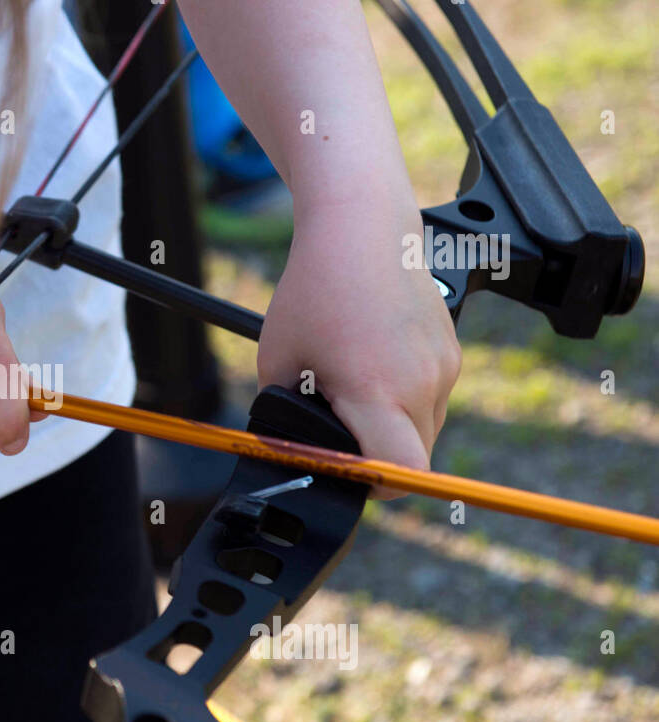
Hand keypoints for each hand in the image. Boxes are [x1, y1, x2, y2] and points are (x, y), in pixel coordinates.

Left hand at [257, 200, 461, 498]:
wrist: (363, 226)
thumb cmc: (315, 289)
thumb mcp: (277, 362)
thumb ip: (286, 415)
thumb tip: (294, 450)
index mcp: (378, 390)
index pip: (401, 473)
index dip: (374, 485)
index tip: (347, 475)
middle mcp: (422, 383)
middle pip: (414, 459)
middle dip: (376, 458)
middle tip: (337, 436)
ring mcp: (445, 367)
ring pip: (424, 430)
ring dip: (390, 428)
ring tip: (350, 390)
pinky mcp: (452, 352)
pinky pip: (431, 399)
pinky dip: (403, 400)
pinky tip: (369, 368)